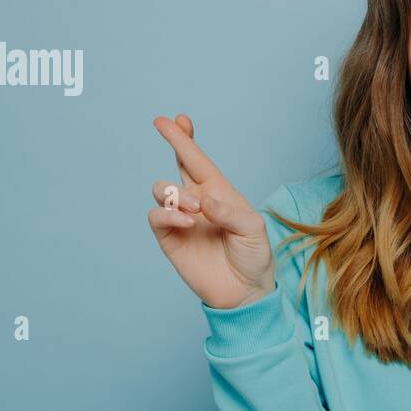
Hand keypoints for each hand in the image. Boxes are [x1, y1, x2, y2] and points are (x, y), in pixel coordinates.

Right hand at [147, 113, 275, 309]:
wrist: (245, 291)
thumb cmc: (254, 257)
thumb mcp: (253, 230)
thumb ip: (230, 212)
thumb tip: (203, 200)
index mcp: (219, 193)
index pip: (199, 160)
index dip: (186, 139)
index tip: (177, 119)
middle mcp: (197, 201)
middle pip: (178, 165)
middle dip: (173, 142)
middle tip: (167, 128)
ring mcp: (181, 219)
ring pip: (162, 189)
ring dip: (175, 192)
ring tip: (195, 209)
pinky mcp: (170, 239)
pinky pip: (157, 216)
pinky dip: (168, 214)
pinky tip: (187, 222)